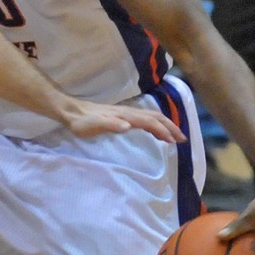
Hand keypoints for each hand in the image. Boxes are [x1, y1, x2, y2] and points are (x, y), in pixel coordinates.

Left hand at [64, 99, 185, 142]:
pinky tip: (155, 131)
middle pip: (155, 117)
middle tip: (183, 140)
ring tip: (175, 136)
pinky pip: (145, 118)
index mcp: (125, 115)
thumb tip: (128, 126)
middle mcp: (128, 112)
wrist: (72, 112)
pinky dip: (156, 123)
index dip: (163, 130)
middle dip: (170, 127)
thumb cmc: (82, 122)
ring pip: (151, 116)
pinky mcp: (122, 115)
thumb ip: (110, 124)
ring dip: (165, 124)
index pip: (149, 122)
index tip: (175, 142)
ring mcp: (126, 112)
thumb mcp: (94, 125)